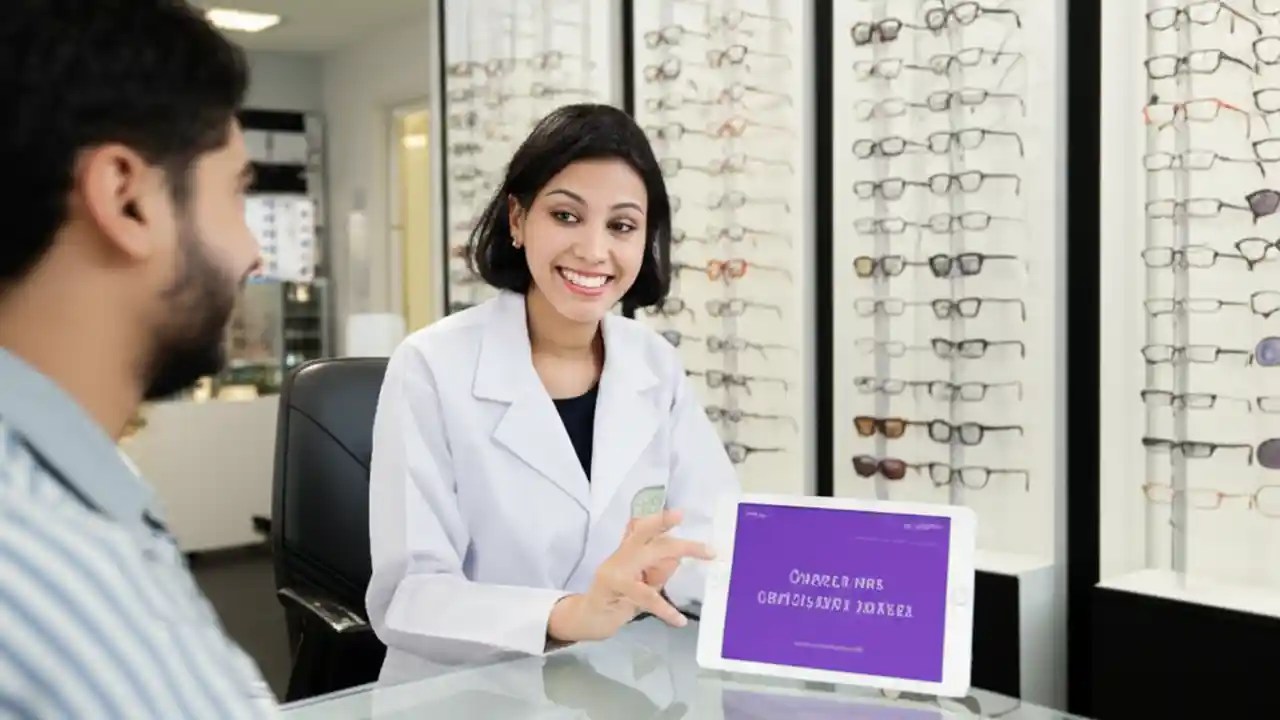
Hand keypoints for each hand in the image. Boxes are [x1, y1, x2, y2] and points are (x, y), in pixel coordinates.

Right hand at [547, 509, 712, 643]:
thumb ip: (657, 571)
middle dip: (671, 532)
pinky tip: (678, 619)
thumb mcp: (642, 585)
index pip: (643, 529)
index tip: (680, 514)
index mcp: (628, 552)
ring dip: (674, 560)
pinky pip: (643, 595)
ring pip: (646, 558)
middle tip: (704, 544)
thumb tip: (677, 556)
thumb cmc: (615, 601)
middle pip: (644, 534)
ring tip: (700, 564)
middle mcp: (620, 556)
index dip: (660, 520)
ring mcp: (613, 570)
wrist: (586, 621)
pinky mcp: (611, 589)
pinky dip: (663, 608)